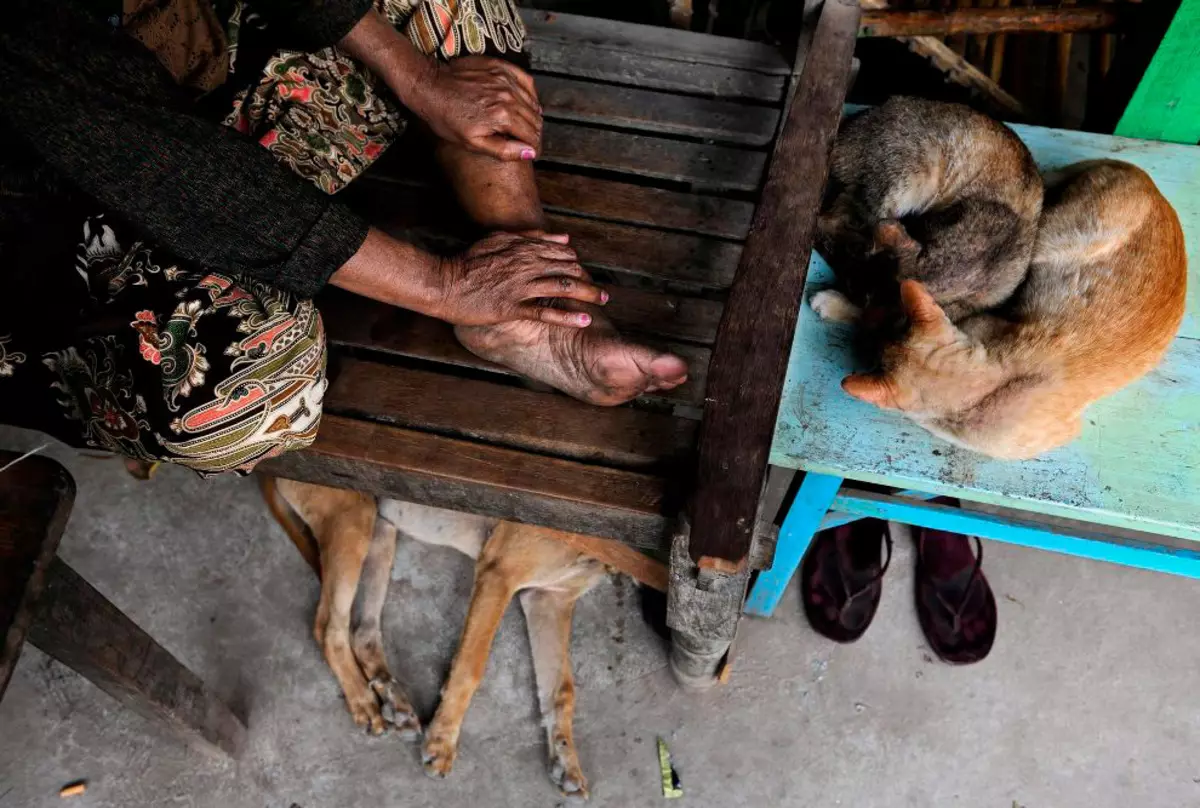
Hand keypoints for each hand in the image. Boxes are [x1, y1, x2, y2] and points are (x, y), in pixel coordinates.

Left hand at [409, 56, 541, 161]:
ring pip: (533, 102)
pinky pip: (526, 81)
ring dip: (533, 115)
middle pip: (535, 119)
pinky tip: (525, 102)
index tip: (534, 153)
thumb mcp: (473, 143)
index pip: (532, 135)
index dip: (535, 148)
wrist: (431, 87)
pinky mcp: (501, 67)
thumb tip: (530, 153)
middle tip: (528, 141)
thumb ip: (504, 149)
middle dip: (534, 133)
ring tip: (525, 124)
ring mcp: (505, 79)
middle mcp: (508, 96)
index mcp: (503, 117)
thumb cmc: (446, 117)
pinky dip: (530, 94)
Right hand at [433, 232, 606, 326]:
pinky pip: (545, 312)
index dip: (577, 264)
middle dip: (589, 280)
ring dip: (587, 295)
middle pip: (567, 269)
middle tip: (604, 293)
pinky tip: (585, 321)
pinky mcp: (512, 307)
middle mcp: (526, 264)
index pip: (561, 252)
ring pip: (562, 287)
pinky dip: (568, 317)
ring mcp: (520, 286)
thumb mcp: (498, 239)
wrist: (444, 283)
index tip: (584, 275)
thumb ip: (531, 236)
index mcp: (524, 247)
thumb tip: (564, 237)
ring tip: (603, 301)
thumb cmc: (468, 261)